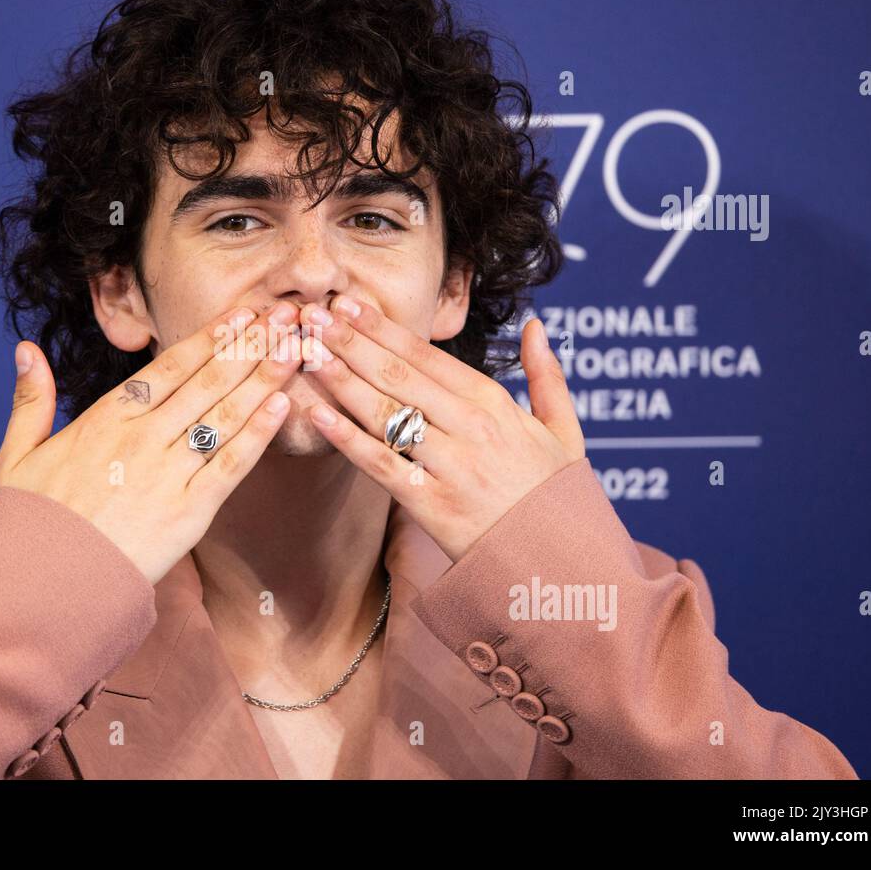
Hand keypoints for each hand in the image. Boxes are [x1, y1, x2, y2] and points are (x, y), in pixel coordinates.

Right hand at [0, 301, 303, 584]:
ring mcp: (167, 473)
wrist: (39, 584)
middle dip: (250, 345)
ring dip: (263, 379)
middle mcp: (142, 436)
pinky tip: (282, 406)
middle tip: (285, 315)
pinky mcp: (188, 512)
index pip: (170, 365)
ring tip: (295, 347)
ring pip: (225, 415)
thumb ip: (31, 398)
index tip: (243, 314)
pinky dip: (258, 434)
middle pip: (207, 381)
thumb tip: (26, 349)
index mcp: (106, 417)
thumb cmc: (28, 523)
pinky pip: (230, 465)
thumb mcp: (17, 453)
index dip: (211, 336)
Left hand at [297, 295, 584, 563]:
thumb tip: (538, 325)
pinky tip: (316, 414)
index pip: (426, 356)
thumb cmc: (556, 498)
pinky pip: (380, 465)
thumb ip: (547, 376)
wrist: (560, 565)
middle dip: (350, 342)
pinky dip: (346, 438)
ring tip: (306, 353)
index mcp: (494, 403)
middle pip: (397, 375)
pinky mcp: (430, 504)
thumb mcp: (564, 432)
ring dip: (340, 379)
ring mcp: (449, 465)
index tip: (347, 304)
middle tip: (311, 316)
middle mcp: (470, 427)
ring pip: (384, 412)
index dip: (381, 328)